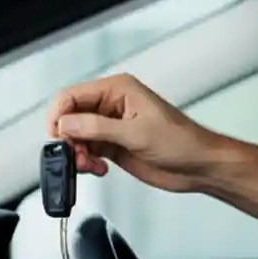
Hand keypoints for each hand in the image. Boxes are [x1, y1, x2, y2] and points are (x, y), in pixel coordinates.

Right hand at [47, 74, 224, 192]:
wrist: (199, 166)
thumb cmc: (182, 141)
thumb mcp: (136, 133)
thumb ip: (97, 127)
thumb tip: (66, 123)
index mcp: (118, 90)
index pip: (72, 96)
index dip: (60, 115)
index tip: (58, 136)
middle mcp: (112, 106)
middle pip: (71, 117)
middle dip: (68, 138)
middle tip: (77, 156)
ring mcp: (112, 127)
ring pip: (76, 137)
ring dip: (76, 153)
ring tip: (89, 165)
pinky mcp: (114, 146)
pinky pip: (87, 151)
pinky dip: (86, 162)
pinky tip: (98, 169)